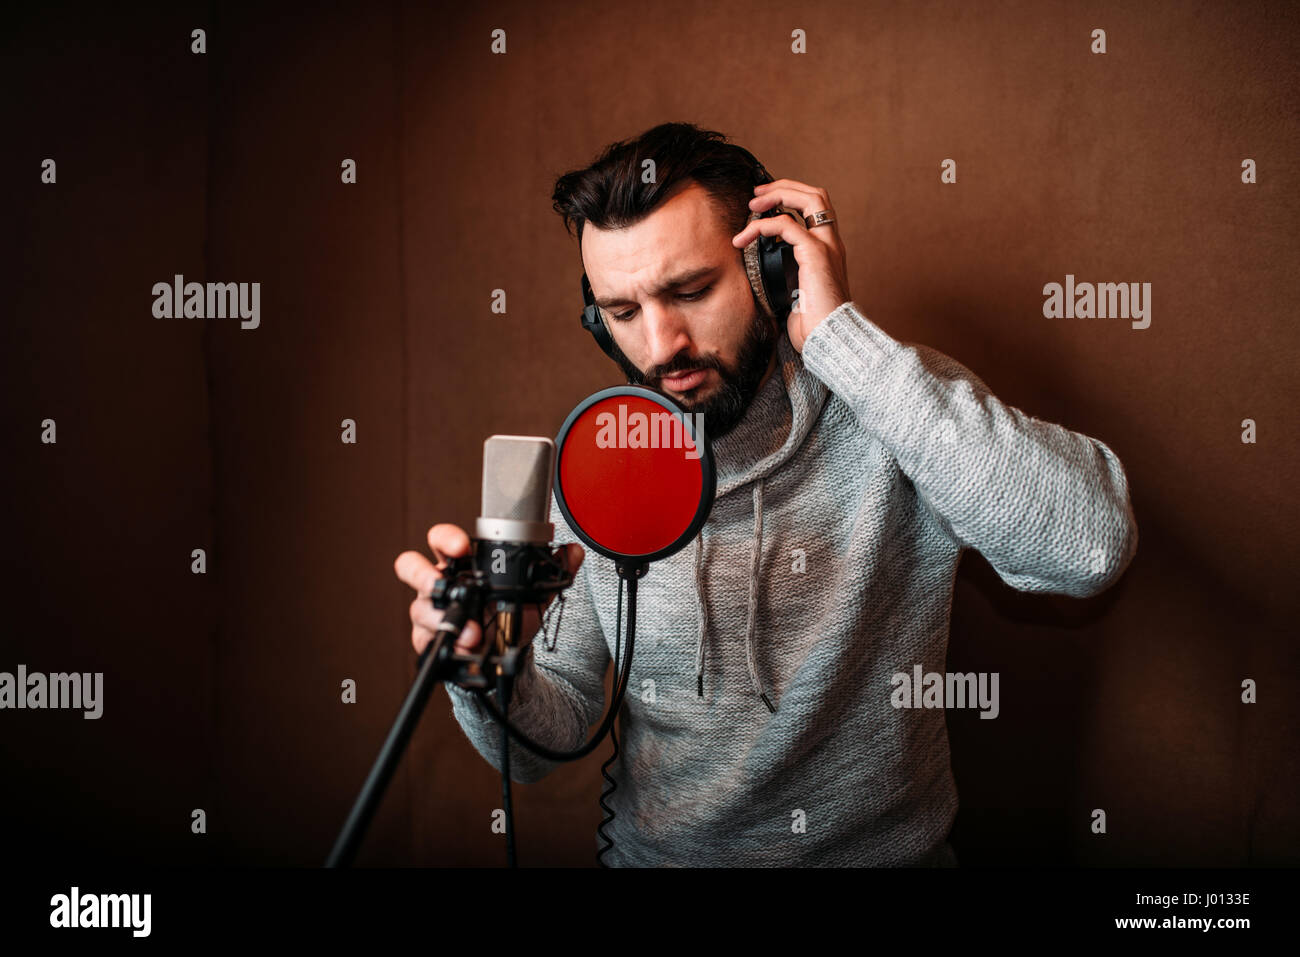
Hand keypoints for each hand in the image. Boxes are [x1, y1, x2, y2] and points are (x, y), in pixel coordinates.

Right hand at [394, 523, 583, 655]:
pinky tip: (468, 648)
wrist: (506, 653)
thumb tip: (573, 551)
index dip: (445, 539)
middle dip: (423, 575)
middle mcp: (439, 584)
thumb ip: (551, 570)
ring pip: (420, 609)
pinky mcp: (427, 639)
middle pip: (410, 567)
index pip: (440, 541)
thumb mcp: (533, 592)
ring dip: (444, 620)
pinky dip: (449, 647)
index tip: (461, 546)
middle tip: (442, 584)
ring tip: (473, 632)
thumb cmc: (508, 614)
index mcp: (460, 564)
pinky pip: (425, 641)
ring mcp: (429, 612)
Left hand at [731, 179, 851, 352]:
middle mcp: (831, 243)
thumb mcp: (795, 294)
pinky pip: (787, 225)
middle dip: (785, 187)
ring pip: (808, 199)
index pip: (816, 210)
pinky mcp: (816, 254)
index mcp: (828, 251)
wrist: (829, 339)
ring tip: (751, 206)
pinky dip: (763, 226)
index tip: (765, 205)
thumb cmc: (814, 325)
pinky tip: (746, 237)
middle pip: (816, 195)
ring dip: (777, 195)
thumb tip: (762, 272)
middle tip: (757, 196)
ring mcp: (827, 246)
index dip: (792, 198)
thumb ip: (786, 276)